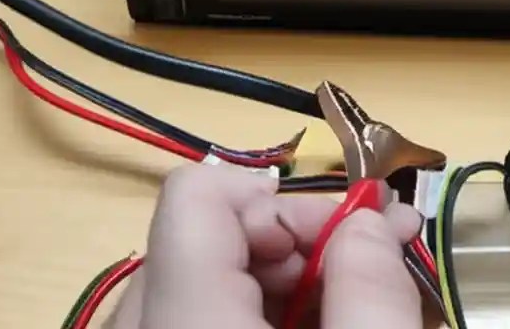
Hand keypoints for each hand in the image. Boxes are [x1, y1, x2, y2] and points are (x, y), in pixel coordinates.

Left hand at [103, 165, 423, 328]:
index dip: (283, 200)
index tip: (349, 232)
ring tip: (342, 310)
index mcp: (184, 321)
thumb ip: (373, 289)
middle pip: (202, 233)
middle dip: (293, 241)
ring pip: (197, 277)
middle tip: (368, 267)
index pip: (198, 194)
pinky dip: (247, 312)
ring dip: (275, 279)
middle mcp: (136, 327)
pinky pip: (186, 314)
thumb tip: (370, 221)